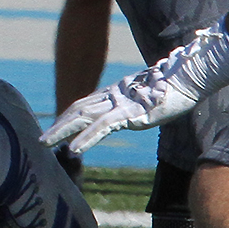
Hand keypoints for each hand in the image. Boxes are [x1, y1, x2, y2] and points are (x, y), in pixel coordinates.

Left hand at [43, 23, 228, 152]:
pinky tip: (73, 149)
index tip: (56, 128)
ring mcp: (119, 104)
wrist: (188, 78)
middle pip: (78, 110)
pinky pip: (101, 127)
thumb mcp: (149, 97)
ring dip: (61, 131)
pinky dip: (85, 138)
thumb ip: (138, 102)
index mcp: (116, 93)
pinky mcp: (128, 113)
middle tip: (41, 140)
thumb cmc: (173, 87)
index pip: (85, 105)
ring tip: (45, 143)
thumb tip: (139, 108)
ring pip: (82, 118)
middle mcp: (112, 97)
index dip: (68, 117)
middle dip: (58, 126)